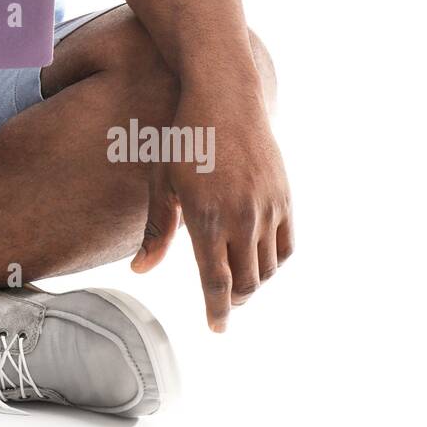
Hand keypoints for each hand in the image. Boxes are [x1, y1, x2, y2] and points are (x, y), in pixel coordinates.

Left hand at [130, 86, 293, 330]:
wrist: (224, 98)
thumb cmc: (183, 138)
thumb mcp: (161, 182)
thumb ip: (156, 231)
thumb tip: (140, 270)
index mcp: (206, 219)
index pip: (216, 284)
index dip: (216, 312)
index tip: (215, 328)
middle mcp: (241, 218)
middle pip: (246, 284)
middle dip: (234, 301)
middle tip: (223, 304)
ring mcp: (267, 208)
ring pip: (267, 269)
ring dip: (254, 284)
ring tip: (238, 283)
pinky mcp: (285, 198)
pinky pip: (286, 246)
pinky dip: (275, 263)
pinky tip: (260, 262)